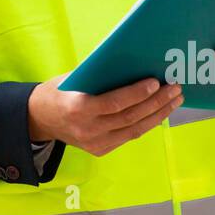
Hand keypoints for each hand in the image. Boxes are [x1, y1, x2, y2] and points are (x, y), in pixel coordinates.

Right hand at [27, 74, 182, 156]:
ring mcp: (95, 144)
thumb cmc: (58, 91)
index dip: (137, 94)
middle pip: (129, 117)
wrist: (38, 118)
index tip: (155, 82)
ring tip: (175, 99)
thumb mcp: (73, 78)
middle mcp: (88, 130)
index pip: (114, 103)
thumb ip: (98, 76)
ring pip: (134, 129)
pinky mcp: (100, 150)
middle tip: (175, 88)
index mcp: (78, 109)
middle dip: (156, 102)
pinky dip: (146, 123)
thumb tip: (132, 65)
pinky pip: (129, 136)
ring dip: (158, 114)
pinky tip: (160, 111)